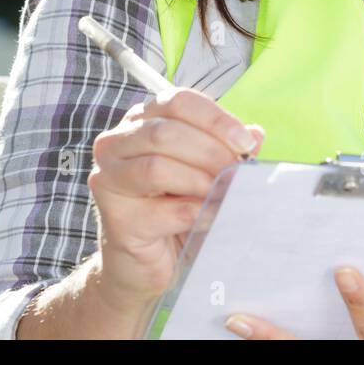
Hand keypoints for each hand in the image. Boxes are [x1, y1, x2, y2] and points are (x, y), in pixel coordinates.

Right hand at [87, 86, 264, 309]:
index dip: (215, 118)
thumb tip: (255, 135)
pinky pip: (161, 210)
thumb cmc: (177, 210)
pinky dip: (195, 212)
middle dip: (211, 152)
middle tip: (238, 172)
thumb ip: (226, 150)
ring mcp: (107, 179)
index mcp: (141, 121)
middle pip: (166, 133)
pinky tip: (212, 217)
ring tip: (225, 195)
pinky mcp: (115, 218)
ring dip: (201, 181)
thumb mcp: (206, 173)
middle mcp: (116, 144)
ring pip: (157, 167)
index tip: (244, 142)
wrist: (147, 263)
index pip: (178, 102)